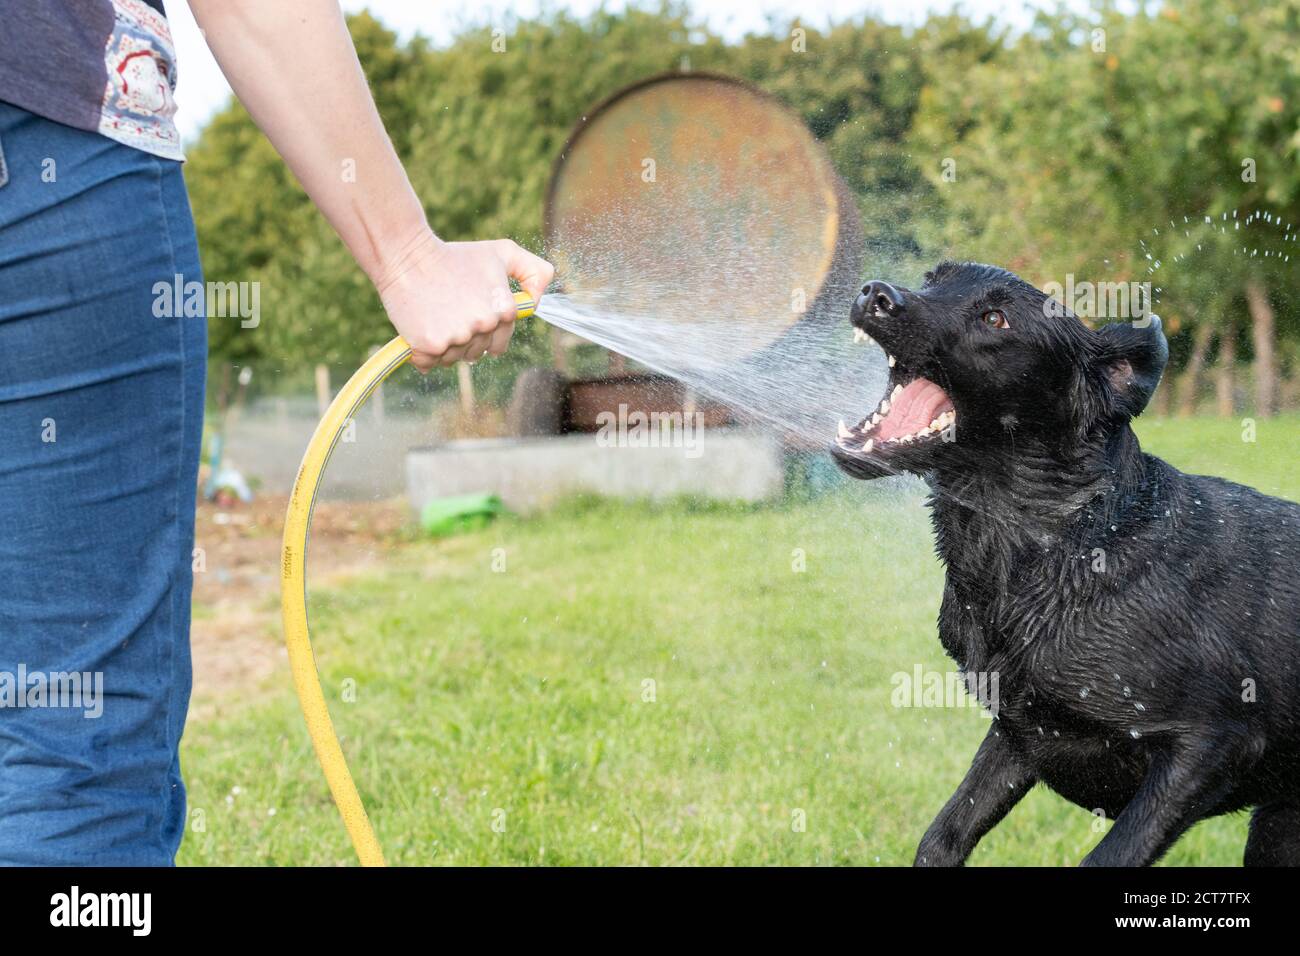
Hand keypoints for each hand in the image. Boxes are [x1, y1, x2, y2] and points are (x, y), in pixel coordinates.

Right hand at [375, 230, 554, 371]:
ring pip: (452, 359)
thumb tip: (538, 303)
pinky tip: (419, 327)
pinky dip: (422, 352)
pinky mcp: (431, 345)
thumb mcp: (503, 252)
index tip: (467, 310)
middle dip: (463, 338)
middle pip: (475, 353)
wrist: (407, 255)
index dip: (481, 330)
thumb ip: (535, 272)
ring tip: (433, 315)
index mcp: (504, 309)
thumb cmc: (455, 255)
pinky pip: (429, 363)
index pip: (499, 343)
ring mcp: (458, 336)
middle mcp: (484, 325)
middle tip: (447, 310)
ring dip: (443, 345)